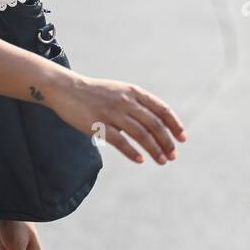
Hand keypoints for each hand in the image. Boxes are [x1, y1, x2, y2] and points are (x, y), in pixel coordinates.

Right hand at [48, 74, 186, 164]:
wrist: (67, 89)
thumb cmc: (95, 93)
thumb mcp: (120, 91)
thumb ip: (137, 103)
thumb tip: (157, 122)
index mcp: (133, 92)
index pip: (161, 109)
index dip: (174, 124)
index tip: (183, 138)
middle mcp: (126, 101)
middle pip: (154, 124)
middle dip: (167, 141)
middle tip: (173, 156)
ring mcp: (112, 112)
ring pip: (140, 134)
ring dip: (154, 149)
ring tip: (162, 161)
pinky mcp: (98, 124)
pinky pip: (120, 141)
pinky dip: (132, 152)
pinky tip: (141, 160)